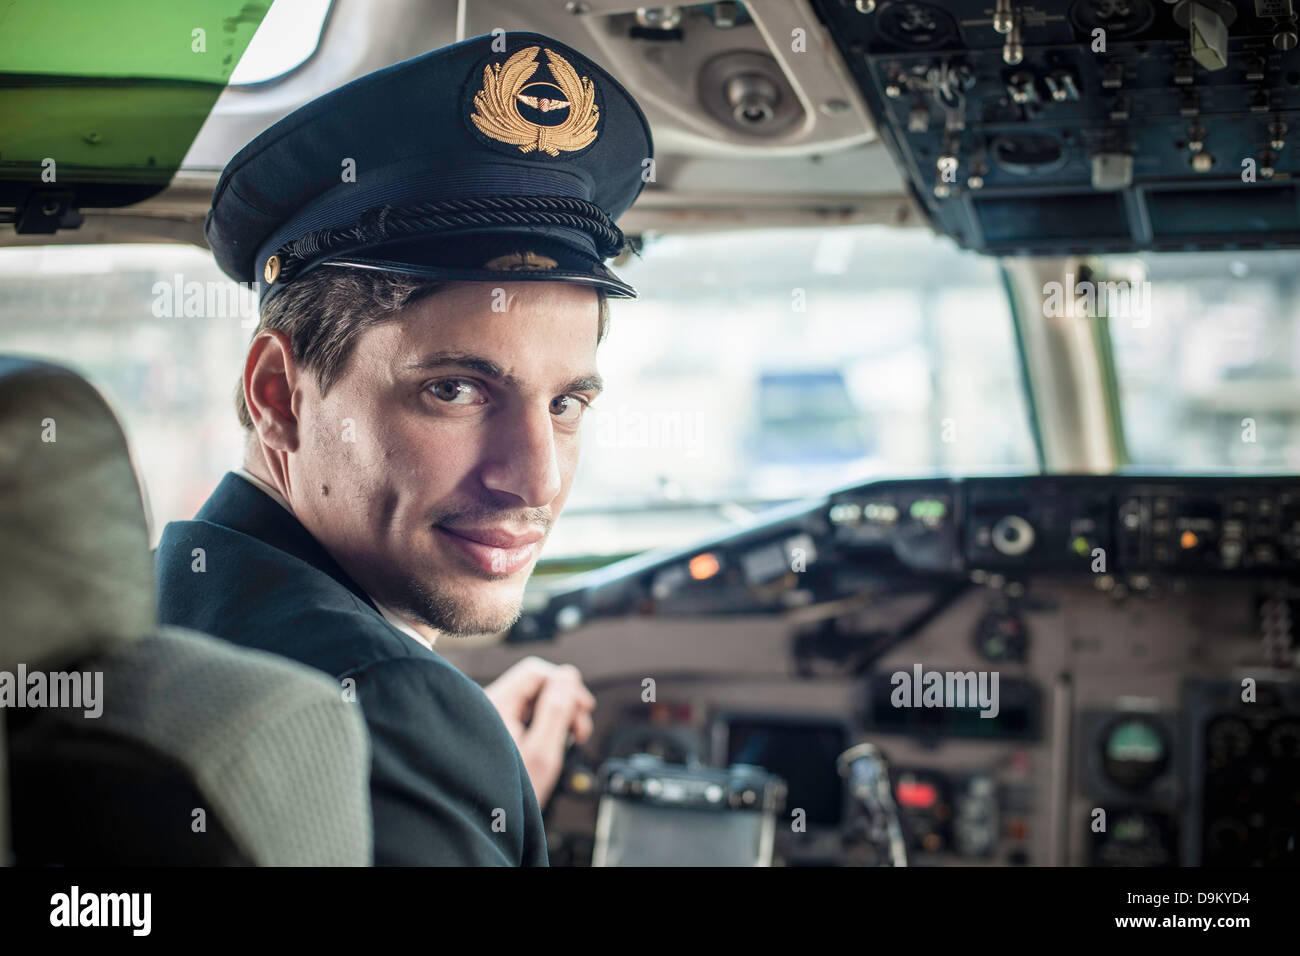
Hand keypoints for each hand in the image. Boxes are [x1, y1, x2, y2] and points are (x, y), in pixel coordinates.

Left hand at [483, 656, 595, 804]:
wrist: (489, 827)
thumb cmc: (511, 796)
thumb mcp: (543, 752)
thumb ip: (557, 709)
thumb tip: (569, 674)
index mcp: (494, 705)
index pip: (536, 672)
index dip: (566, 685)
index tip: (585, 709)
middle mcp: (488, 706)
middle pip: (536, 684)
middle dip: (565, 702)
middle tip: (581, 731)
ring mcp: (491, 718)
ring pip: (533, 700)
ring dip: (559, 714)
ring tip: (573, 738)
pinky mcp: (497, 730)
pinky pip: (526, 714)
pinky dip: (546, 724)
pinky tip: (556, 742)